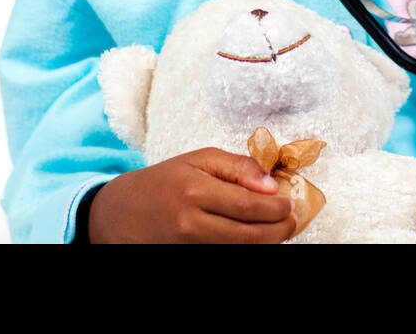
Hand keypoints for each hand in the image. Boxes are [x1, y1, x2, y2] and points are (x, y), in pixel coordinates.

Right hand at [87, 147, 295, 242]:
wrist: (123, 212)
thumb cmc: (166, 180)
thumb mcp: (200, 159)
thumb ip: (239, 167)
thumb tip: (271, 185)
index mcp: (195, 190)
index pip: (248, 205)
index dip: (276, 208)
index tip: (290, 203)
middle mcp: (191, 223)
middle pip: (248, 235)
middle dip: (278, 230)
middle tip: (292, 221)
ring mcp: (188, 245)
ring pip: (239, 249)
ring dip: (266, 241)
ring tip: (279, 229)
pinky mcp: (188, 256)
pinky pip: (225, 254)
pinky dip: (246, 247)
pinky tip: (256, 236)